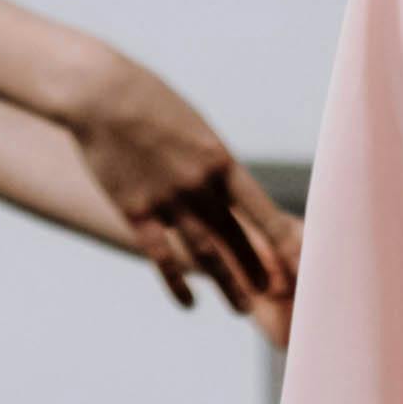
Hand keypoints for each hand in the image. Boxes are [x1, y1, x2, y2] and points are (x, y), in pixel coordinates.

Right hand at [63, 54, 298, 334]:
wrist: (100, 95)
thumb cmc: (149, 103)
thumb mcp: (194, 127)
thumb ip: (212, 164)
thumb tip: (226, 195)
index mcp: (219, 160)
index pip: (262, 210)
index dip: (284, 240)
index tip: (302, 264)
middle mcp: (199, 185)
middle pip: (236, 237)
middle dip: (258, 269)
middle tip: (275, 294)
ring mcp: (168, 201)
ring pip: (205, 254)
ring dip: (227, 284)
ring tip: (242, 308)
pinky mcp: (136, 211)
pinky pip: (161, 257)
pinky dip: (177, 284)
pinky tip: (190, 303)